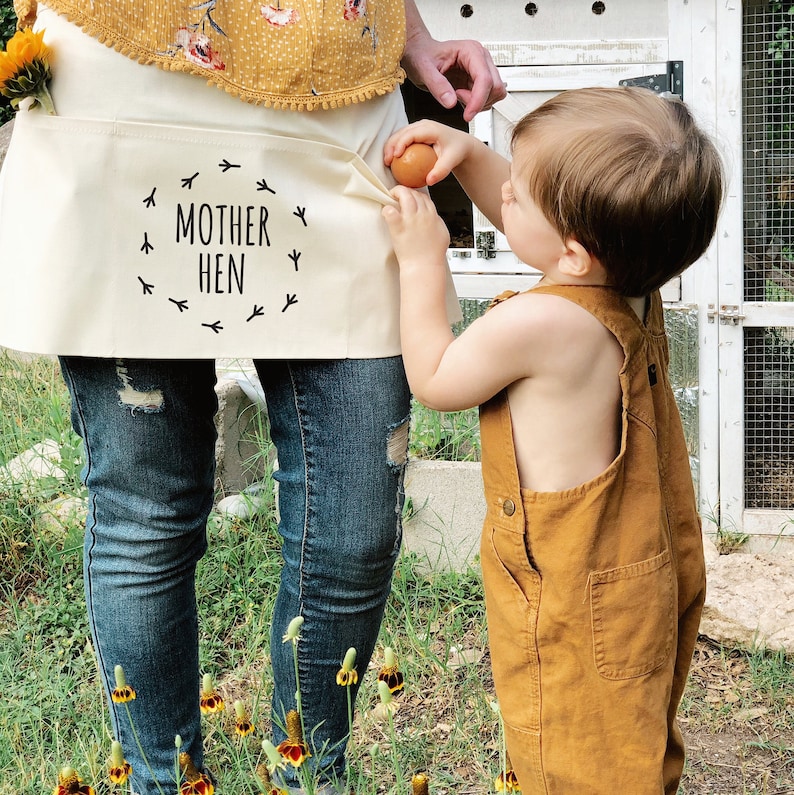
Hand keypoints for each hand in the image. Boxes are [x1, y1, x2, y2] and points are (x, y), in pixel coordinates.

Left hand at [382, 186, 450, 266]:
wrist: (424, 266)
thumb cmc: (433, 255)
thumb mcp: (442, 234)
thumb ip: (437, 222)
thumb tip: (434, 218)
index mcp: (433, 216)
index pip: (424, 198)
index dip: (417, 195)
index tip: (412, 198)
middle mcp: (422, 215)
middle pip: (414, 193)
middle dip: (406, 191)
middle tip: (399, 195)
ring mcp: (410, 220)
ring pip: (404, 195)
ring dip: (397, 192)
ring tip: (391, 196)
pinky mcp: (398, 227)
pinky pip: (390, 211)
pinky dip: (387, 209)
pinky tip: (386, 212)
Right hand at [383, 120, 473, 185]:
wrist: (462, 145)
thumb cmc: (457, 150)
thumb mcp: (452, 161)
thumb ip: (441, 171)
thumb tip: (429, 181)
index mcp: (431, 128)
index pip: (411, 134)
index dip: (400, 143)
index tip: (395, 157)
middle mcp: (423, 125)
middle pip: (401, 132)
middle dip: (391, 145)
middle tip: (387, 161)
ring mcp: (418, 128)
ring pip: (399, 134)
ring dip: (391, 146)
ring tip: (387, 161)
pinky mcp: (416, 133)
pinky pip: (403, 139)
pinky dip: (396, 148)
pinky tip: (393, 160)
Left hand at [402, 0, 506, 121]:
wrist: (419, 54)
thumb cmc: (422, 55)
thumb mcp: (424, 70)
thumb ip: (437, 86)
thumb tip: (451, 102)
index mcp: (471, 51)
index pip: (485, 79)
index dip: (478, 100)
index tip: (467, 115)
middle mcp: (481, 59)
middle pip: (496, 87)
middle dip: (478, 101)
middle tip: (457, 98)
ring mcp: (482, 69)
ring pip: (495, 94)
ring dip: (478, 103)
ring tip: (457, 95)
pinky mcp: (479, 80)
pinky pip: (487, 98)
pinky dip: (476, 104)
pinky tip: (460, 97)